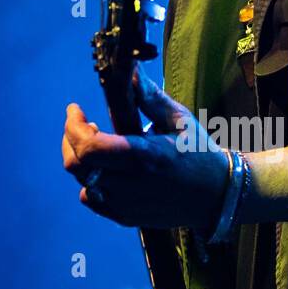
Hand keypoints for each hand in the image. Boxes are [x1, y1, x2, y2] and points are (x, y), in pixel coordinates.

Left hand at [61, 67, 229, 229]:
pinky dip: (90, 182)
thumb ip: (149, 96)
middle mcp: (132, 184)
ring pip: (82, 182)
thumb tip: (128, 71)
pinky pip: (92, 199)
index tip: (75, 109)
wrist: (217, 195)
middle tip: (82, 124)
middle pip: (78, 165)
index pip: (89, 147)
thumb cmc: (199, 152)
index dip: (73, 127)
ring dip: (81, 159)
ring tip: (96, 143)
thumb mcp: (179, 118)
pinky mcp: (126, 217)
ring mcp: (127, 204)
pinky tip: (105, 169)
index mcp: (145, 156)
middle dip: (70, 140)